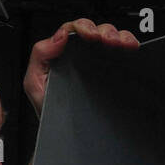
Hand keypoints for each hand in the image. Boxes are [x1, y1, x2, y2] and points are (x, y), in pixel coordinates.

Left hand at [22, 19, 138, 119]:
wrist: (65, 137)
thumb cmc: (50, 112)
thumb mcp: (34, 83)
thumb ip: (40, 56)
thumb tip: (58, 37)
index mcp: (62, 54)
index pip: (73, 30)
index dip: (82, 27)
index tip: (90, 35)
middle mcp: (82, 56)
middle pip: (95, 31)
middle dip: (103, 31)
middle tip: (107, 40)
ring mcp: (99, 64)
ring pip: (112, 38)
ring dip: (118, 36)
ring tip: (119, 44)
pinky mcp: (113, 74)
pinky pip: (124, 54)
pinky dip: (130, 44)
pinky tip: (130, 47)